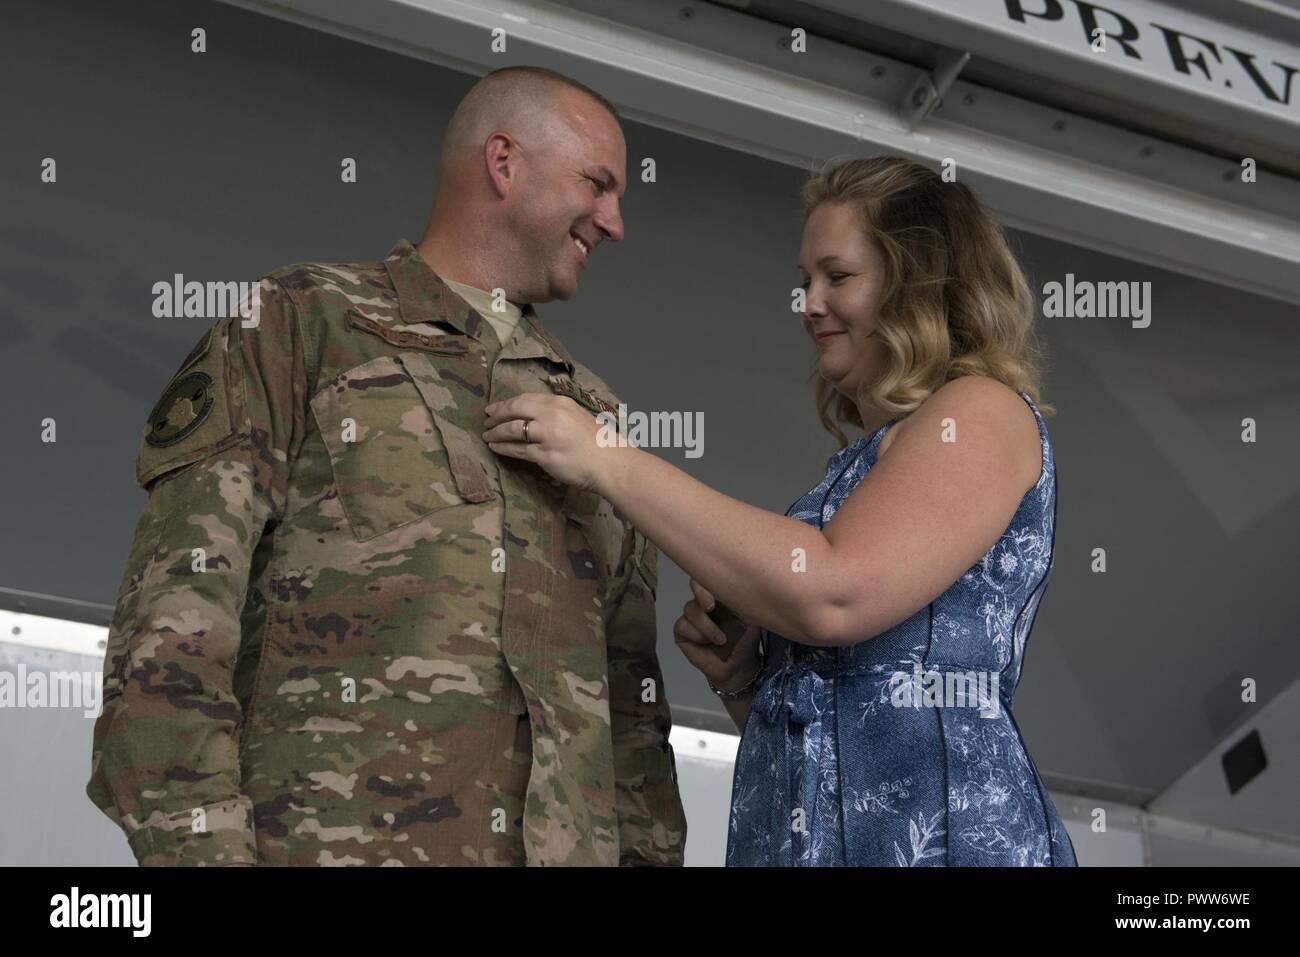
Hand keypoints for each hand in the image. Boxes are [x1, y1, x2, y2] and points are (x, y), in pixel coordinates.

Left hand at [483, 394, 611, 491]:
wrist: (610, 463)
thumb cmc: (598, 442)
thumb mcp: (577, 417)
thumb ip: (556, 413)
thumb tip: (533, 415)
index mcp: (560, 403)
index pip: (525, 399)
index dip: (506, 403)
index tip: (494, 408)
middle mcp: (552, 415)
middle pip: (515, 410)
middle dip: (497, 415)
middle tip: (485, 420)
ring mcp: (547, 435)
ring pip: (513, 430)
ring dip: (496, 433)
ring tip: (487, 436)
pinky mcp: (545, 455)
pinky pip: (518, 450)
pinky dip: (503, 448)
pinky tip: (496, 448)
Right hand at [673, 579, 762, 691]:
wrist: (738, 666)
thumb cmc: (745, 640)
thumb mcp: (750, 617)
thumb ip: (743, 600)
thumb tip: (744, 583)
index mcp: (720, 594)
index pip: (710, 576)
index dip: (710, 578)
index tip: (720, 590)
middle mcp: (703, 601)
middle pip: (695, 585)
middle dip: (702, 594)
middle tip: (710, 607)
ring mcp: (691, 616)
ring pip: (690, 610)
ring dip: (707, 627)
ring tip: (722, 640)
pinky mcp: (681, 631)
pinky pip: (683, 626)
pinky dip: (697, 635)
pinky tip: (707, 643)